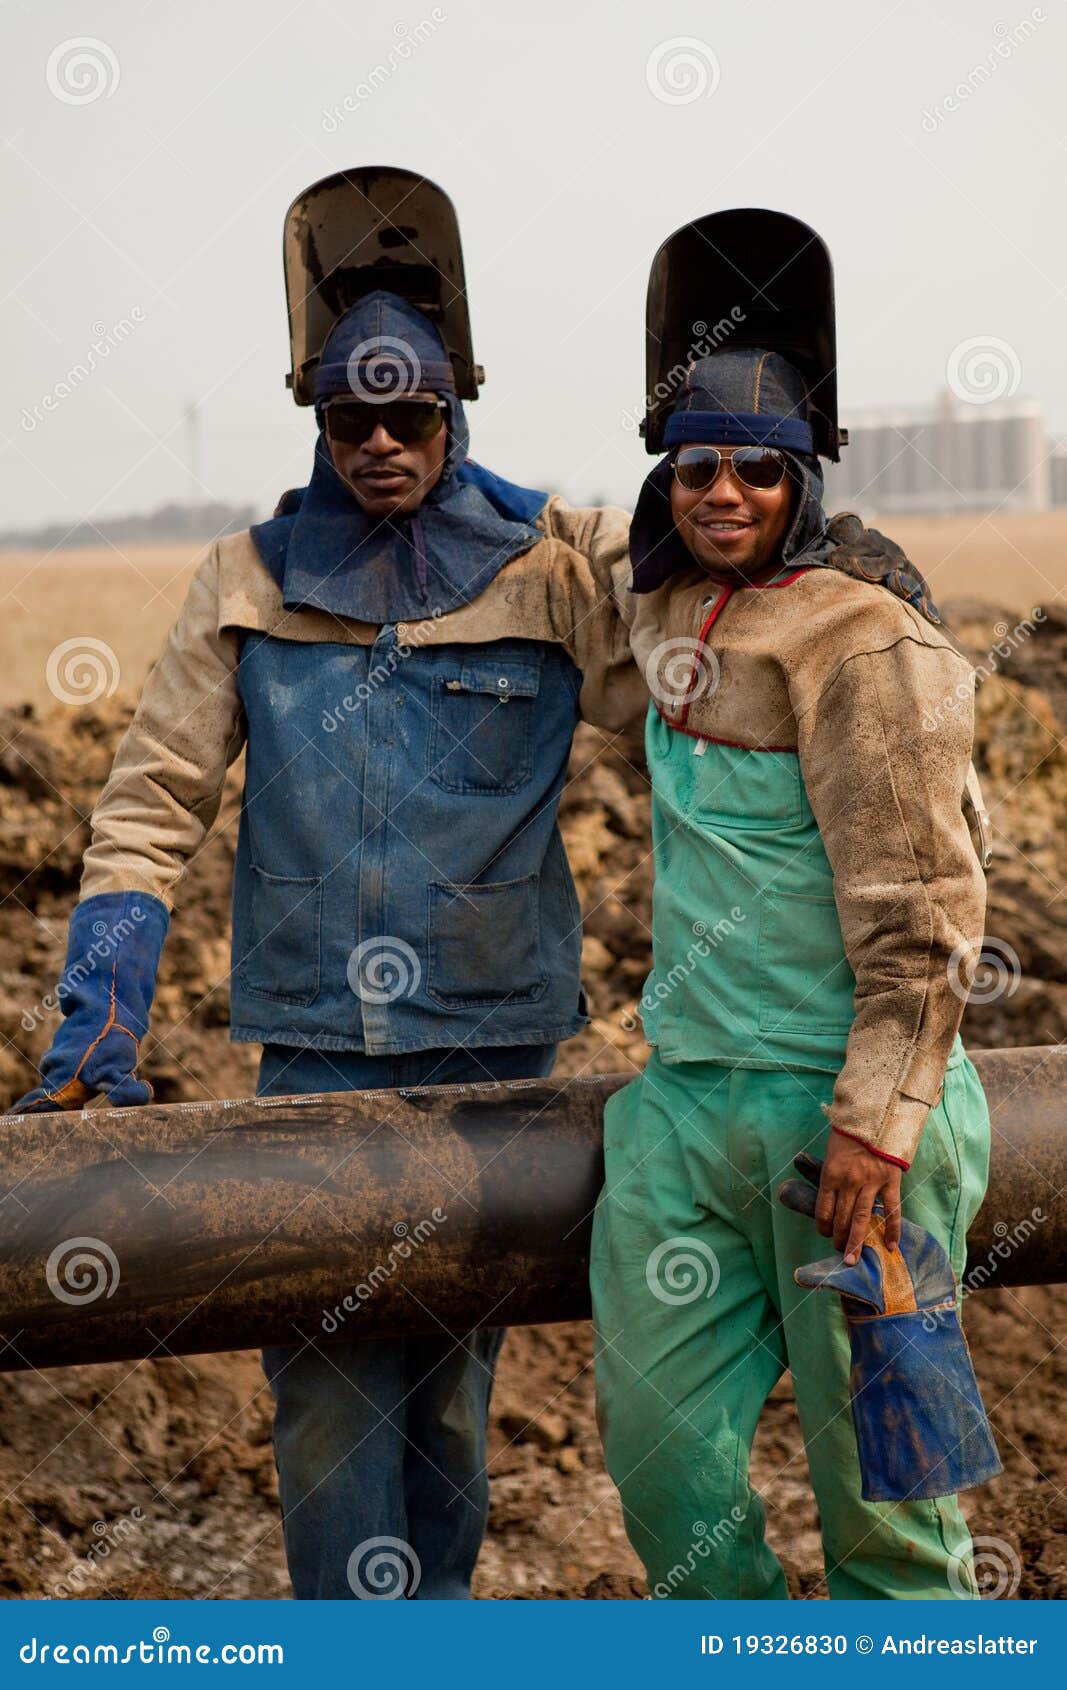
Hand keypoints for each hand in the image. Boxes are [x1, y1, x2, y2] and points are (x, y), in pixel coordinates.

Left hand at [814, 1132, 901, 1265]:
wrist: (876, 1114)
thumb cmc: (850, 1132)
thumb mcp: (831, 1151)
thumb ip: (831, 1175)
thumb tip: (831, 1198)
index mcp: (831, 1174)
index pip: (823, 1209)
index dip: (823, 1226)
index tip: (826, 1234)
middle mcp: (849, 1181)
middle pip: (841, 1218)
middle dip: (839, 1238)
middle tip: (840, 1252)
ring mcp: (871, 1182)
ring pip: (862, 1219)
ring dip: (857, 1241)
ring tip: (853, 1259)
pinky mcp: (890, 1181)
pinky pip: (892, 1210)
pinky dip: (892, 1229)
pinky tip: (891, 1246)